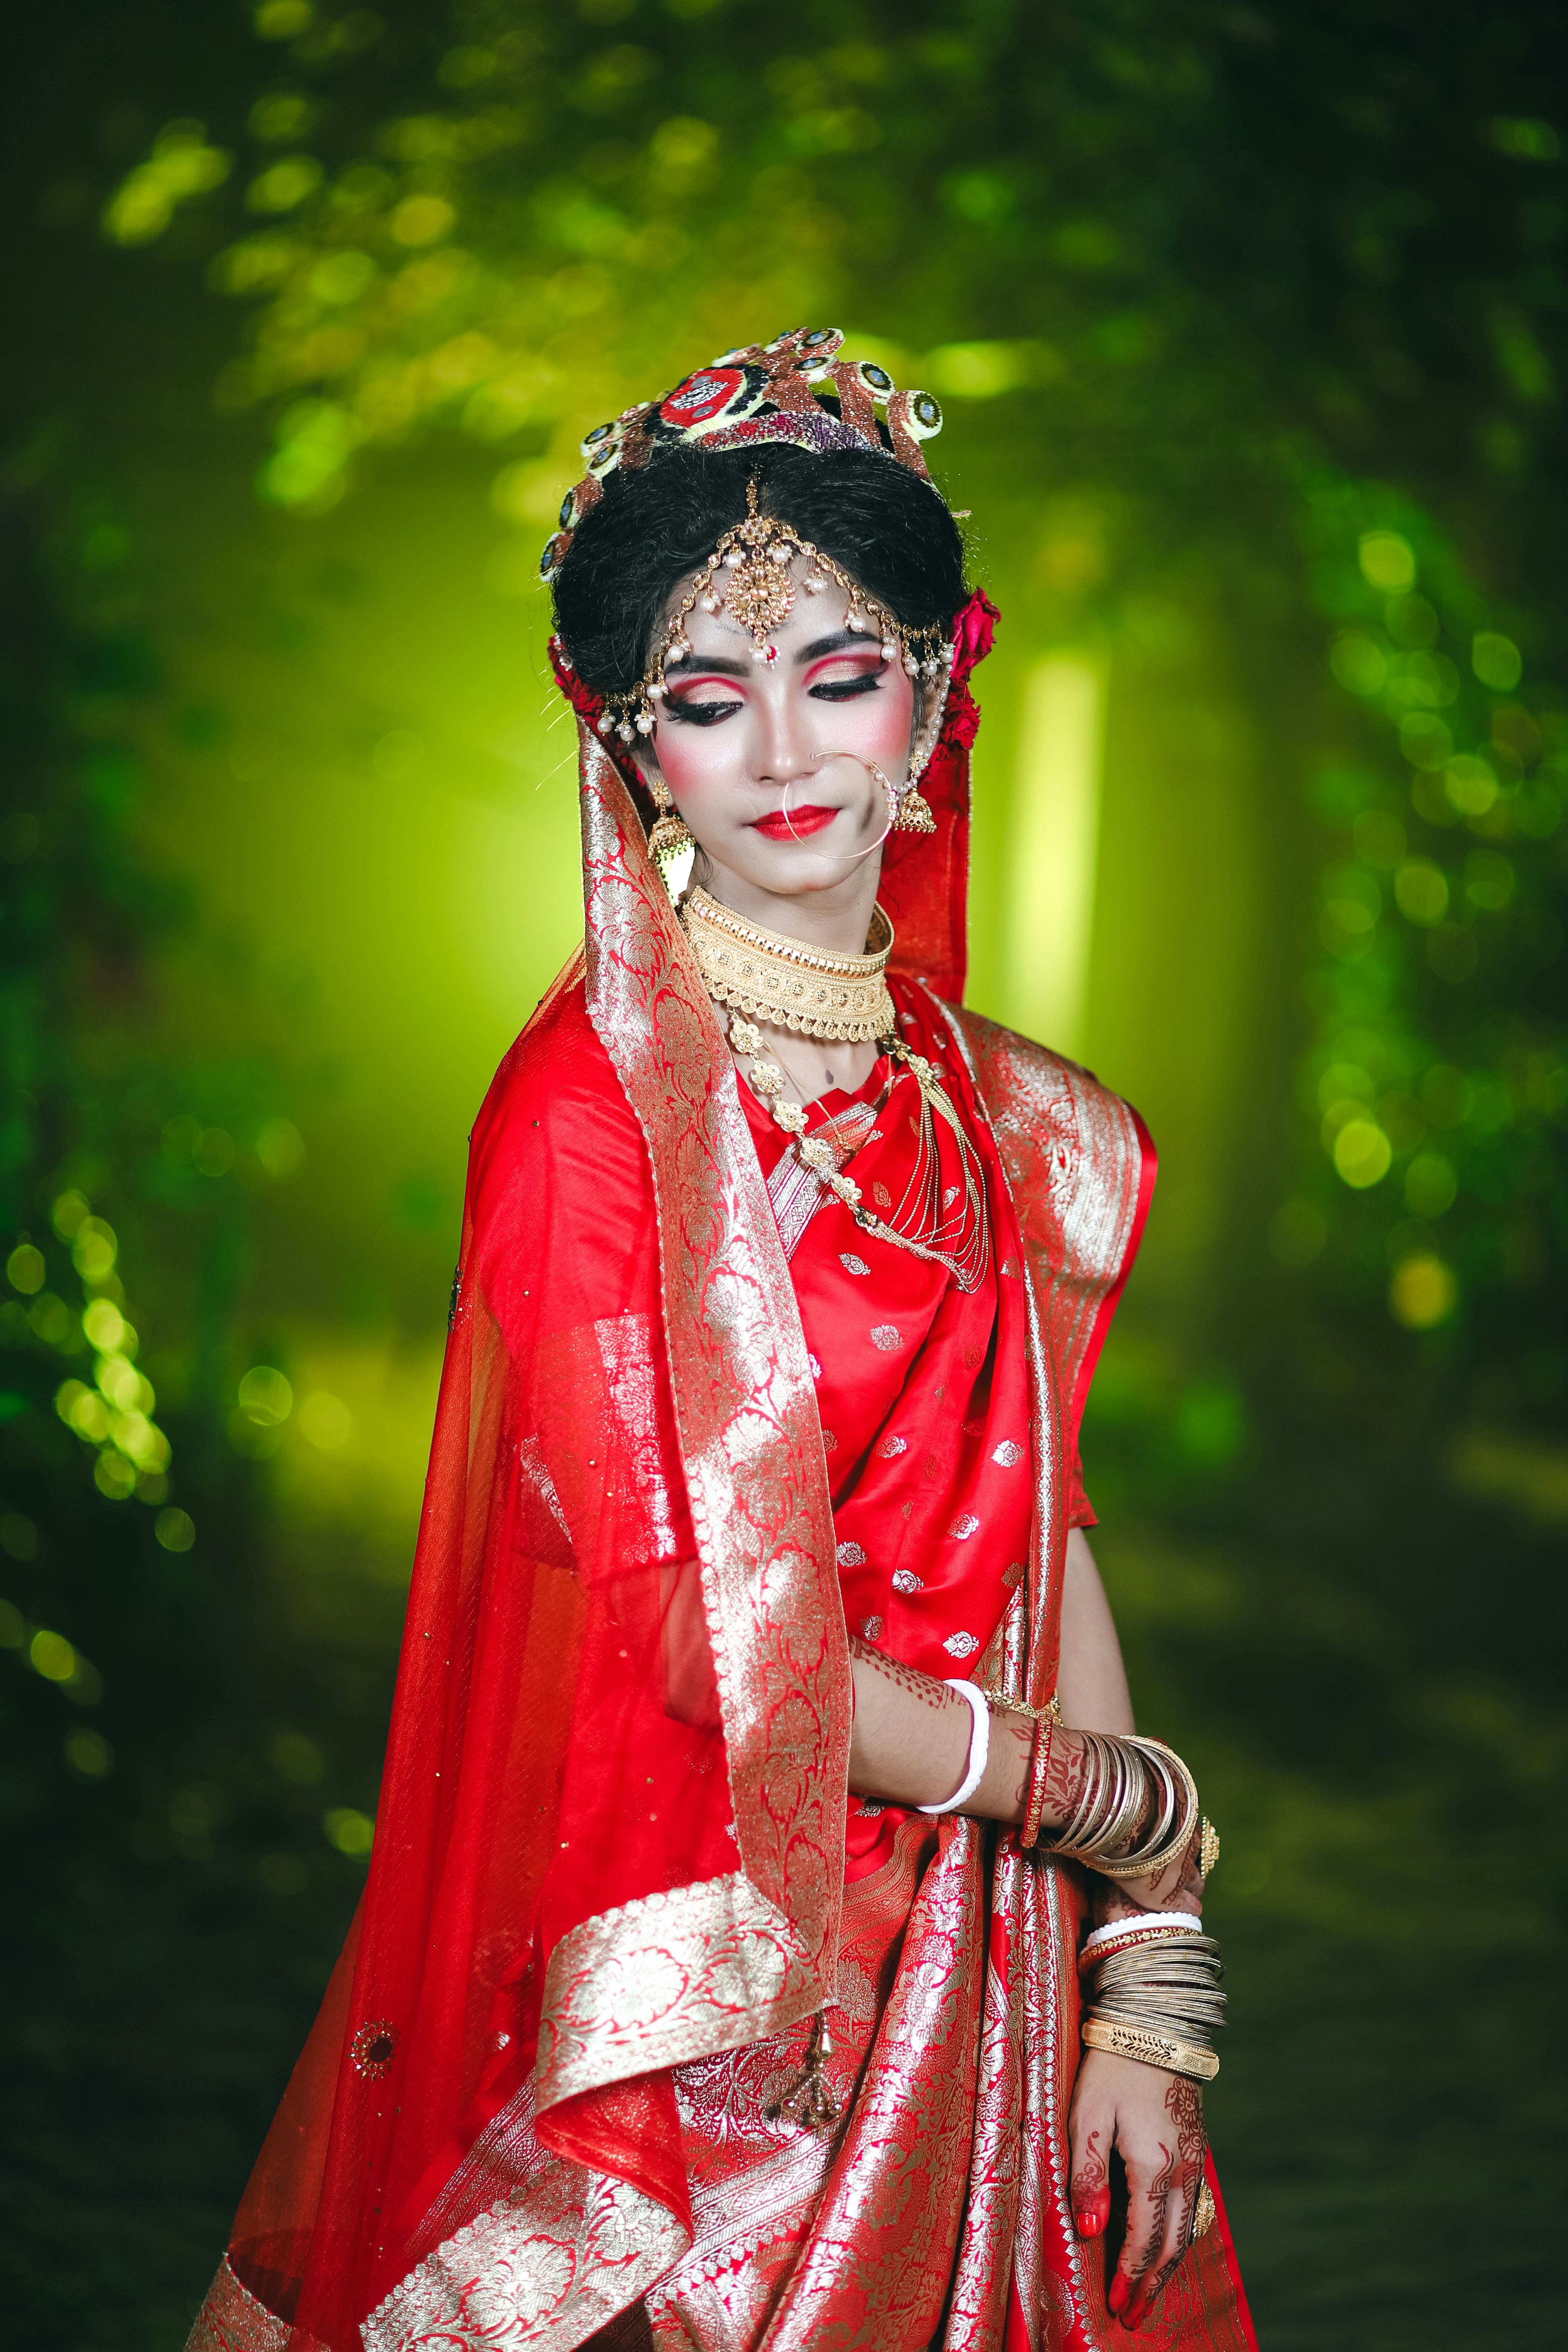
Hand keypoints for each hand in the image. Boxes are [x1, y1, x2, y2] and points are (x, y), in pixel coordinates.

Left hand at [1068, 2048, 1204, 2329]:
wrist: (1154, 2026)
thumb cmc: (1113, 2067)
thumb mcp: (1086, 2115)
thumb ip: (1088, 2173)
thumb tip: (1092, 2229)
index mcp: (1153, 2164)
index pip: (1143, 2238)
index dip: (1130, 2276)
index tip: (1117, 2307)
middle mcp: (1182, 2170)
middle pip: (1171, 2245)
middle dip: (1152, 2285)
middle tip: (1135, 2318)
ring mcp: (1195, 2160)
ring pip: (1186, 2230)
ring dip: (1168, 2268)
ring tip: (1151, 2296)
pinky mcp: (1197, 2150)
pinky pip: (1192, 2208)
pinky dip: (1180, 2239)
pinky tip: (1169, 2250)